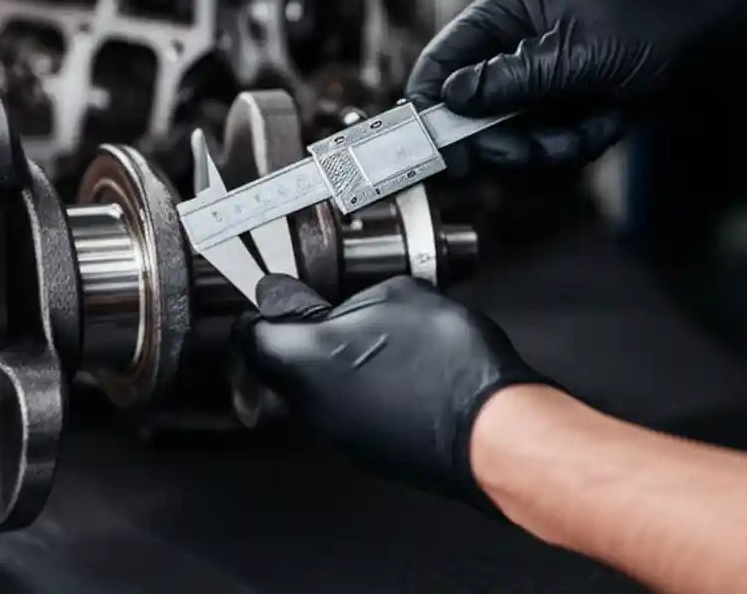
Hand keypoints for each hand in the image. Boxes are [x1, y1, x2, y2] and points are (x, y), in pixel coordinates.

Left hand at [232, 274, 549, 500]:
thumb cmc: (451, 367)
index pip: (249, 335)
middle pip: (281, 365)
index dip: (259, 308)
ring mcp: (341, 436)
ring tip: (376, 336)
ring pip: (317, 390)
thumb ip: (350, 296)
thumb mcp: (397, 295)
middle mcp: (312, 407)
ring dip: (336, 363)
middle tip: (330, 307)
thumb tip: (334, 300)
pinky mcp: (372, 453)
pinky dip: (364, 388)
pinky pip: (351, 412)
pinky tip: (401, 370)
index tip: (275, 295)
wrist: (498, 432)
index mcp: (304, 362)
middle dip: (302, 333)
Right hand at [406, 0, 746, 173]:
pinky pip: (543, 144)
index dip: (430, 107)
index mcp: (509, 10)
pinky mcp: (557, 106)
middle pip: (470, 112)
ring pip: (507, 137)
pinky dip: (574, 144)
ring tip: (592, 126)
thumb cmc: (658, 32)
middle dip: (508, 138)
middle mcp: (514, 43)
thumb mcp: (576, 57)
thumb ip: (507, 81)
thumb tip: (450, 99)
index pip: (441, 62)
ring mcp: (535, 78)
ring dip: (550, 144)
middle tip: (532, 150)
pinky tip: (606, 124)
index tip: (434, 148)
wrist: (723, 48)